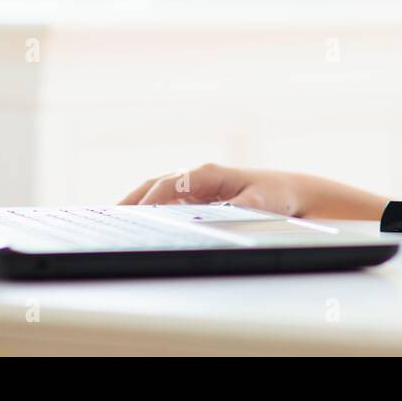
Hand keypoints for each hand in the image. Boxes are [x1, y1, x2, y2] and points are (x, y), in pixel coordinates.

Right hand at [118, 163, 298, 214]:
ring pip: (159, 192)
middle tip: (110, 219)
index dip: (150, 199)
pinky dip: (152, 211)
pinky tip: (140, 226)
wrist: (291, 193)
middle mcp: (199, 177)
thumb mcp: (261, 204)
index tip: (134, 214)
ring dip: (138, 205)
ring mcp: (197, 186)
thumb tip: (220, 215)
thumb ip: (240, 209)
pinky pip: (169, 202)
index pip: (170, 184)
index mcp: (209, 174)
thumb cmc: (276, 195)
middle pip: (157, 185)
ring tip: (115, 223)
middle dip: (133, 200)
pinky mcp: (199, 197)